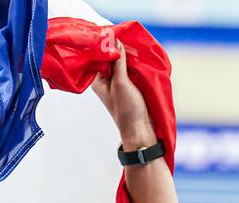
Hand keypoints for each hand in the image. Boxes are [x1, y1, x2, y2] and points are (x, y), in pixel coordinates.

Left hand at [90, 36, 155, 150]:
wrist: (141, 130)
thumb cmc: (127, 109)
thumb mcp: (121, 83)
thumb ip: (117, 62)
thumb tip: (115, 41)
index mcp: (98, 81)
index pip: (98, 58)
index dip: (106, 46)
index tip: (115, 35)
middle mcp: (106, 81)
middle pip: (110, 58)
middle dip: (118, 49)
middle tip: (128, 38)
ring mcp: (118, 83)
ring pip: (121, 63)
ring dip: (128, 55)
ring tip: (134, 45)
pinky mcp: (130, 85)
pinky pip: (130, 69)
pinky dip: (134, 62)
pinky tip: (140, 55)